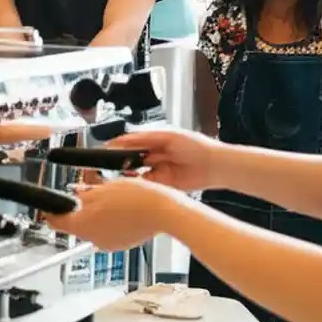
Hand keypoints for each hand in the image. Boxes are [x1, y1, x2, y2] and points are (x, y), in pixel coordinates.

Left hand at [45, 177, 187, 250]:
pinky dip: (108, 221)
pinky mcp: (121, 243)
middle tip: (86, 193)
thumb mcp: (103, 189)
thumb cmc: (137, 199)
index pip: (55, 221)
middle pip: (74, 224)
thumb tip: (70, 196)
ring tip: (107, 199)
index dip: (52, 210)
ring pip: (91, 228)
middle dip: (77, 209)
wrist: (164, 212)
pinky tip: (120, 209)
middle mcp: (92, 239)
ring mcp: (107, 243)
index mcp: (83, 225)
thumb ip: (82, 196)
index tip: (53, 203)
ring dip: (94, 215)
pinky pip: (106, 231)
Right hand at [109, 128, 225, 191]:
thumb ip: (146, 137)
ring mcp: (159, 171)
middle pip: (133, 159)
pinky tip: (134, 184)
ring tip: (120, 175)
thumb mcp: (169, 136)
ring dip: (130, 175)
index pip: (132, 143)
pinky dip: (140, 185)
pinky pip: (148, 185)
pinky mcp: (164, 185)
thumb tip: (124, 137)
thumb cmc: (195, 146)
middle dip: (122, 161)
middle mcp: (155, 157)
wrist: (215, 166)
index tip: (105, 149)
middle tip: (109, 165)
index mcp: (156, 142)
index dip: (119, 146)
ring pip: (138, 173)